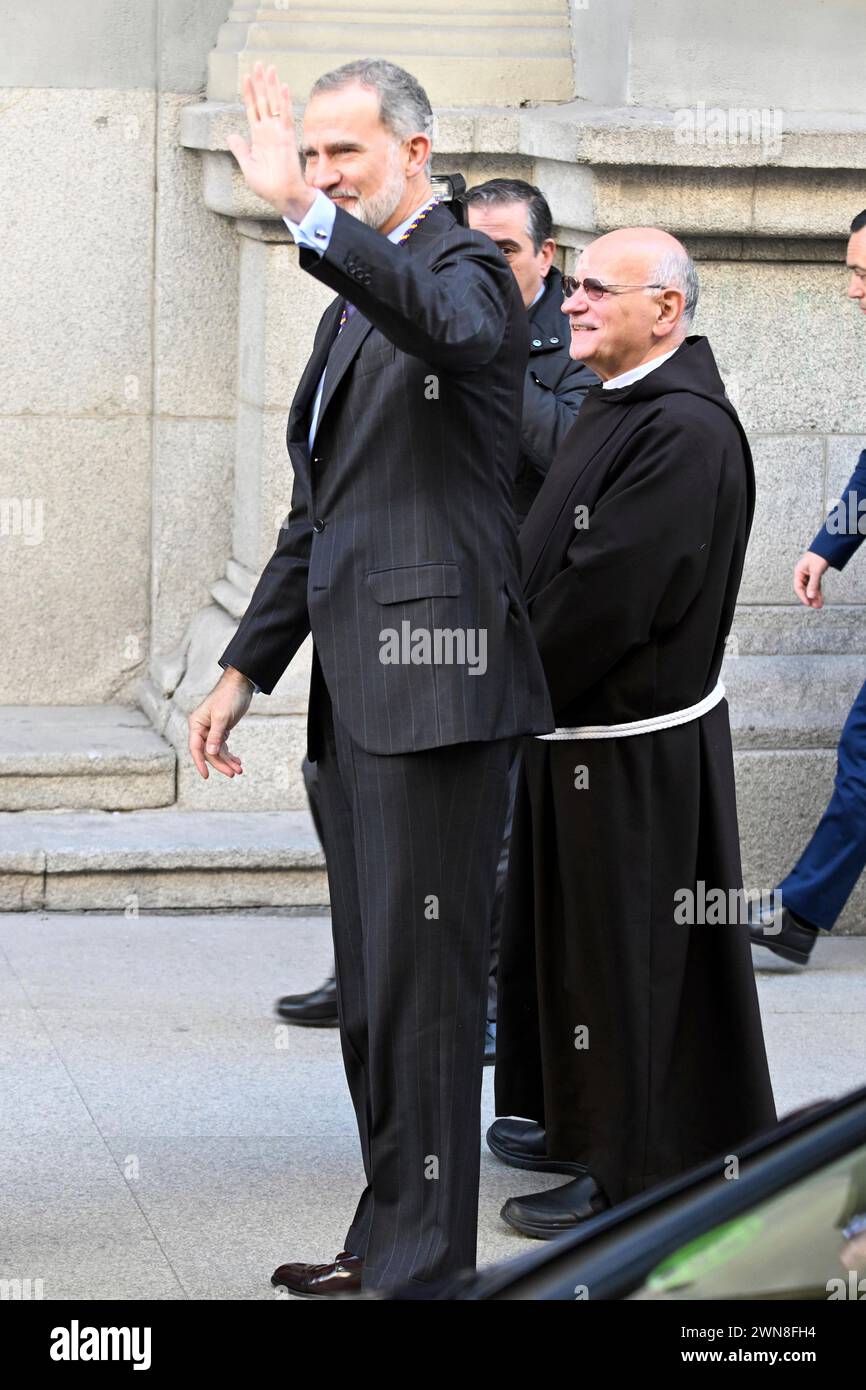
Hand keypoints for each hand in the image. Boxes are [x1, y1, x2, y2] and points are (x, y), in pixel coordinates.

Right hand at [188, 668, 253, 779]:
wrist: (240, 684)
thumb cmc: (228, 697)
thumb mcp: (222, 717)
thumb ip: (216, 736)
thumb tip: (210, 753)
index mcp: (196, 724)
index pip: (196, 748)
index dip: (200, 763)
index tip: (206, 776)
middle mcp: (201, 728)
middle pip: (209, 752)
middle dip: (221, 764)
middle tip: (233, 773)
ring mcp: (211, 730)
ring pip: (217, 751)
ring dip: (227, 761)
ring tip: (239, 770)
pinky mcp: (221, 730)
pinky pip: (223, 746)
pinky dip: (230, 754)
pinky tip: (237, 761)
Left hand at [227, 60, 315, 221]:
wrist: (282, 197)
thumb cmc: (266, 186)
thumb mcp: (248, 166)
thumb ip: (240, 149)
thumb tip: (231, 135)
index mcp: (258, 137)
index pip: (252, 109)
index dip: (249, 93)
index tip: (246, 76)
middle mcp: (268, 131)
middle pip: (263, 101)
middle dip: (260, 83)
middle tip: (258, 63)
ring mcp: (278, 133)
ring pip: (274, 104)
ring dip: (271, 85)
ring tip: (269, 67)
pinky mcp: (287, 138)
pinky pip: (286, 116)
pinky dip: (284, 101)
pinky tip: (282, 86)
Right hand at [793, 550, 829, 607]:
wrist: (827, 547)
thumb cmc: (819, 556)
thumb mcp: (816, 571)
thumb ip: (813, 584)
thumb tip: (810, 596)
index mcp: (799, 572)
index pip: (798, 587)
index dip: (802, 596)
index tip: (808, 603)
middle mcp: (802, 574)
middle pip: (804, 589)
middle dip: (810, 598)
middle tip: (815, 606)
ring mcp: (809, 575)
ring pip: (810, 588)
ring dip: (814, 596)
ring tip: (819, 605)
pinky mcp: (815, 575)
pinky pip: (815, 585)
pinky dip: (817, 592)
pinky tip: (820, 598)